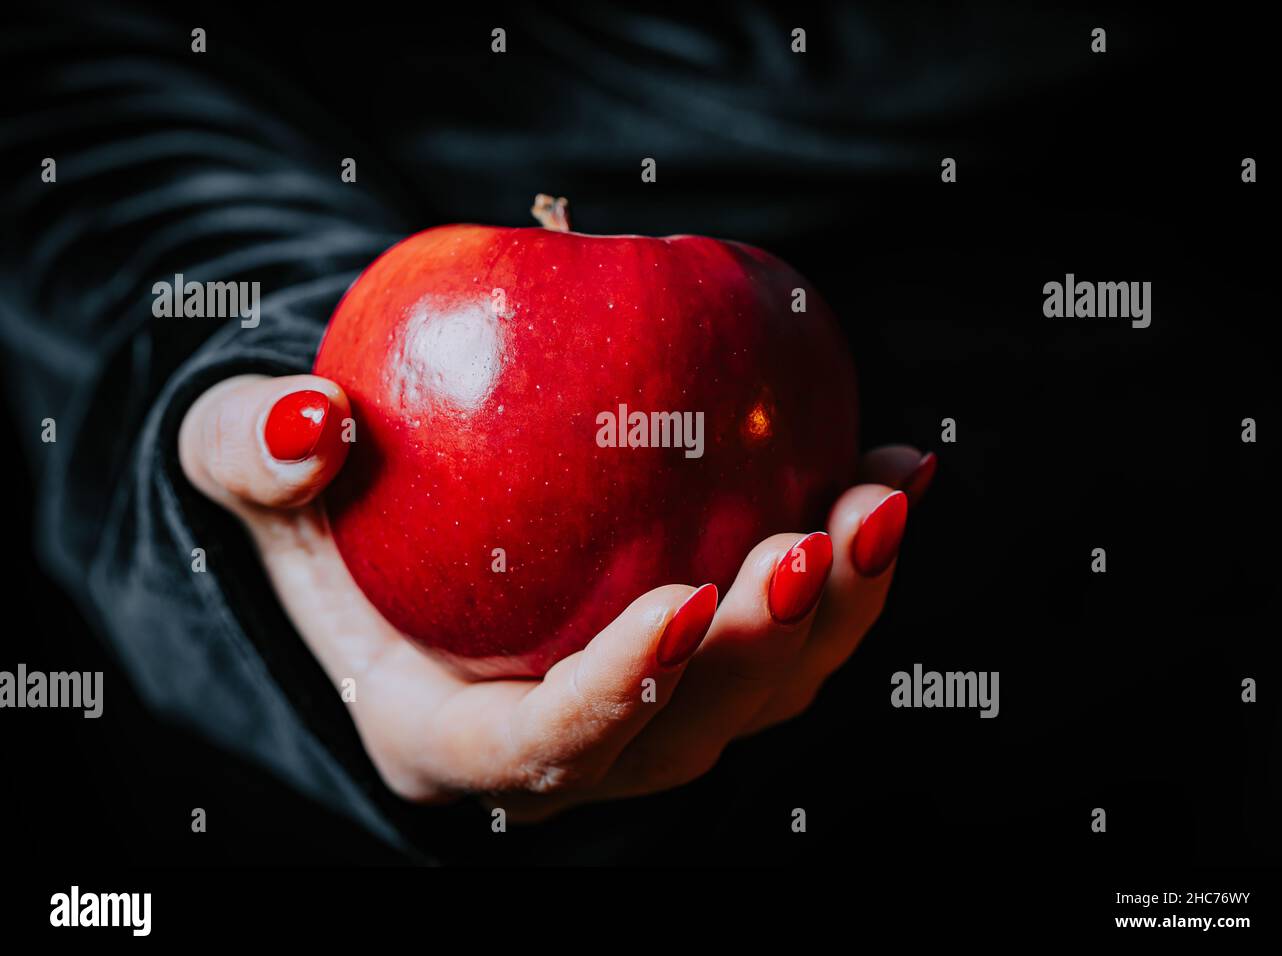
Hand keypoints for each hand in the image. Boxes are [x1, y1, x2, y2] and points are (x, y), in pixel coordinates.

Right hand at [179, 373, 931, 819]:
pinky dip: (850, 555)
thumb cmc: (311, 495)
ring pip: (760, 691)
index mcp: (448, 729)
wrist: (382, 509)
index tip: (675, 602)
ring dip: (839, 607)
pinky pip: (788, 622)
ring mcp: (641, 705)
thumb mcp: (241, 459)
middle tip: (811, 541)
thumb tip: (313, 422)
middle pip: (682, 734)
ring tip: (883, 491)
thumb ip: (252, 452)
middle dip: (761, 654)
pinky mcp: (695, 651)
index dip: (612, 699)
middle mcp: (562, 741)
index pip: (536, 752)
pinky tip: (895, 461)